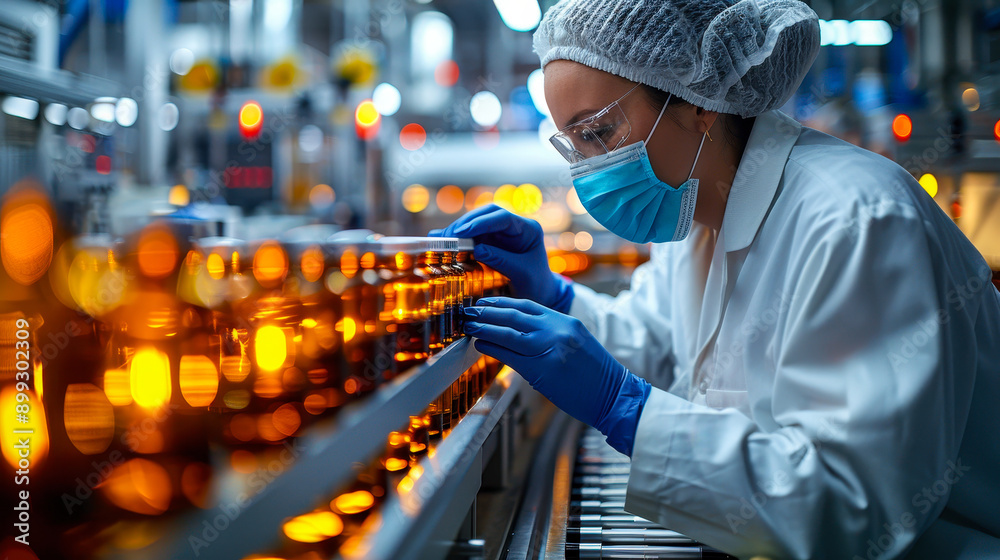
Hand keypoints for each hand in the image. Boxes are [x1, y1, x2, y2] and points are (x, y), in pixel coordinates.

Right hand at [430, 205, 573, 312]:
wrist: (539, 294)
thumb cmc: (536, 285)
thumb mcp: (522, 274)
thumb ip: (501, 260)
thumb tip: (477, 249)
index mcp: (529, 229)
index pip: (503, 217)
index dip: (481, 222)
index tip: (463, 232)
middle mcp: (514, 226)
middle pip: (487, 215)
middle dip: (466, 223)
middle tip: (448, 237)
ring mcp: (500, 232)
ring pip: (476, 223)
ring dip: (458, 231)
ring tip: (442, 241)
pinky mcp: (490, 241)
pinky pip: (471, 235)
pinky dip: (457, 238)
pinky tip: (441, 241)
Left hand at [463, 297, 650, 455]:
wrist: (614, 395)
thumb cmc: (594, 374)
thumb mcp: (575, 342)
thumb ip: (551, 333)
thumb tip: (518, 331)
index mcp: (565, 321)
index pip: (527, 305)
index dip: (502, 302)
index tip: (484, 303)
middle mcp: (557, 330)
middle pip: (514, 315)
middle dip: (488, 312)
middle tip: (469, 312)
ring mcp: (550, 349)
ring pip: (508, 333)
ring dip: (484, 328)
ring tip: (469, 326)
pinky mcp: (543, 370)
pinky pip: (510, 356)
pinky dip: (493, 348)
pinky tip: (481, 345)